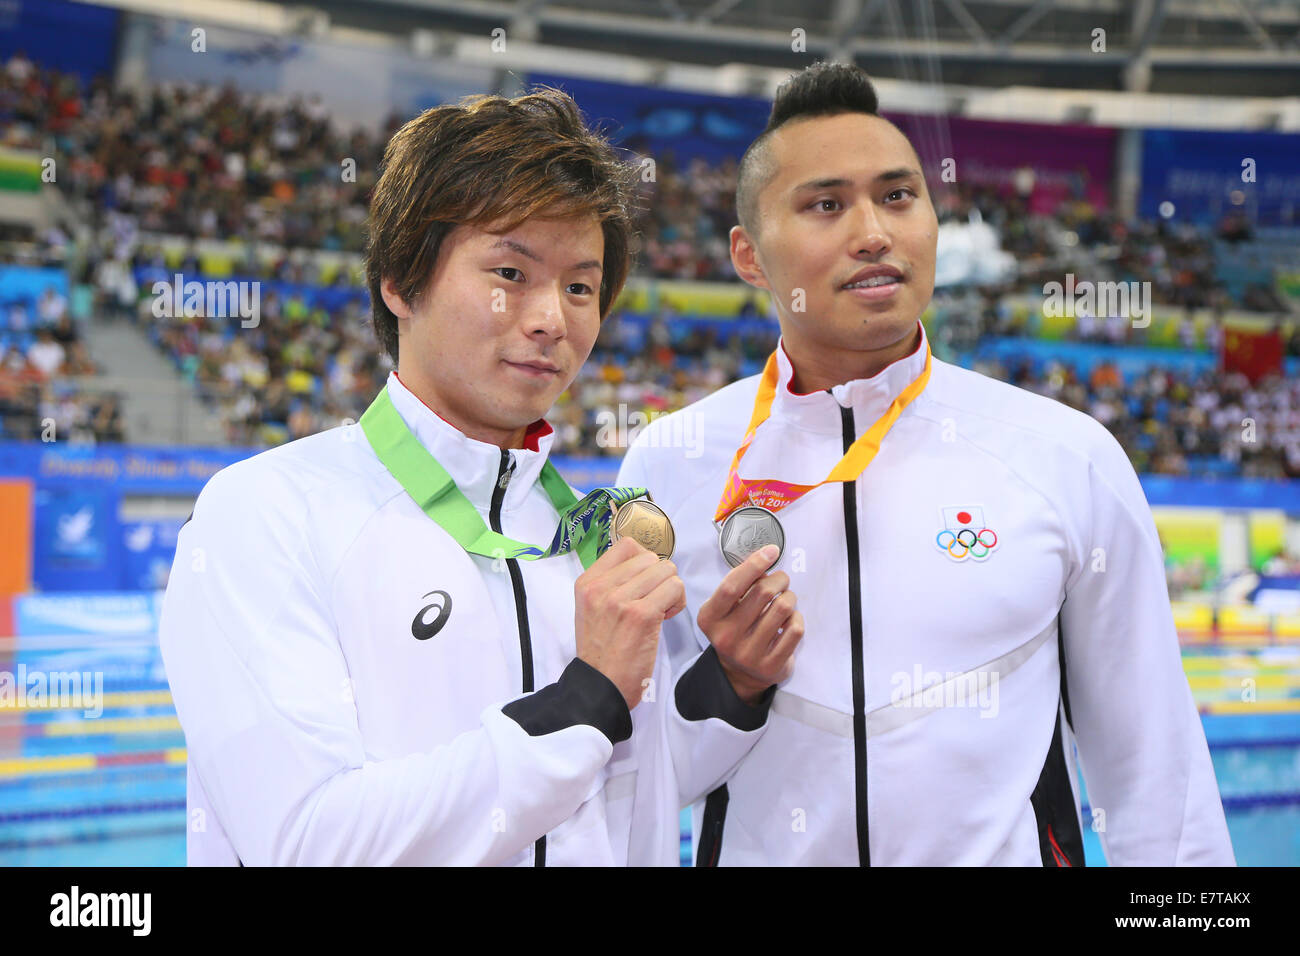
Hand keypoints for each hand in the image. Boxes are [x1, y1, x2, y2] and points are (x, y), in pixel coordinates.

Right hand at [575, 536, 685, 711]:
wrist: (599, 688)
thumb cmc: (602, 653)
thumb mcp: (592, 610)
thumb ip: (612, 584)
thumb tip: (646, 563)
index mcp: (588, 582)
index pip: (628, 545)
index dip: (644, 563)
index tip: (642, 585)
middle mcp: (601, 587)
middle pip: (651, 558)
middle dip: (659, 579)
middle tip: (651, 604)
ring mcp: (620, 599)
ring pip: (667, 571)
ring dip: (670, 591)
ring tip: (658, 612)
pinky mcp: (641, 615)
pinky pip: (675, 589)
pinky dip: (676, 604)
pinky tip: (663, 620)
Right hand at [697, 544, 803, 705]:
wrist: (739, 673)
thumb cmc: (735, 629)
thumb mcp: (725, 608)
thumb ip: (740, 585)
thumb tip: (765, 559)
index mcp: (710, 618)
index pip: (732, 586)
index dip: (753, 565)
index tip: (771, 551)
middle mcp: (726, 637)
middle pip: (762, 593)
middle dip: (779, 579)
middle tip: (781, 580)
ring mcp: (749, 654)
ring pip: (783, 608)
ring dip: (789, 597)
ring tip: (785, 600)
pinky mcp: (771, 665)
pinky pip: (795, 628)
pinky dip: (797, 617)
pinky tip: (789, 620)